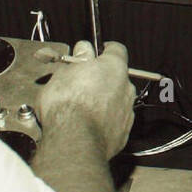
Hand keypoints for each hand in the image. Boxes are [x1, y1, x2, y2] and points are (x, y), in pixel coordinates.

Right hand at [38, 41, 135, 159]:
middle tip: (81, 84)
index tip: (92, 54)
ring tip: (81, 109)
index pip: (116, 49)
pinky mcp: (123, 133)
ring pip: (116, 100)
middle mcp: (126, 87)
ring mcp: (127, 111)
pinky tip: (87, 125)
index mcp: (114, 67)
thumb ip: (78, 60)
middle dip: (101, 79)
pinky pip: (115, 121)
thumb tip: (84, 49)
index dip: (103, 50)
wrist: (74, 141)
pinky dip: (104, 121)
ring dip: (103, 101)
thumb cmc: (67, 104)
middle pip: (117, 77)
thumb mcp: (63, 73)